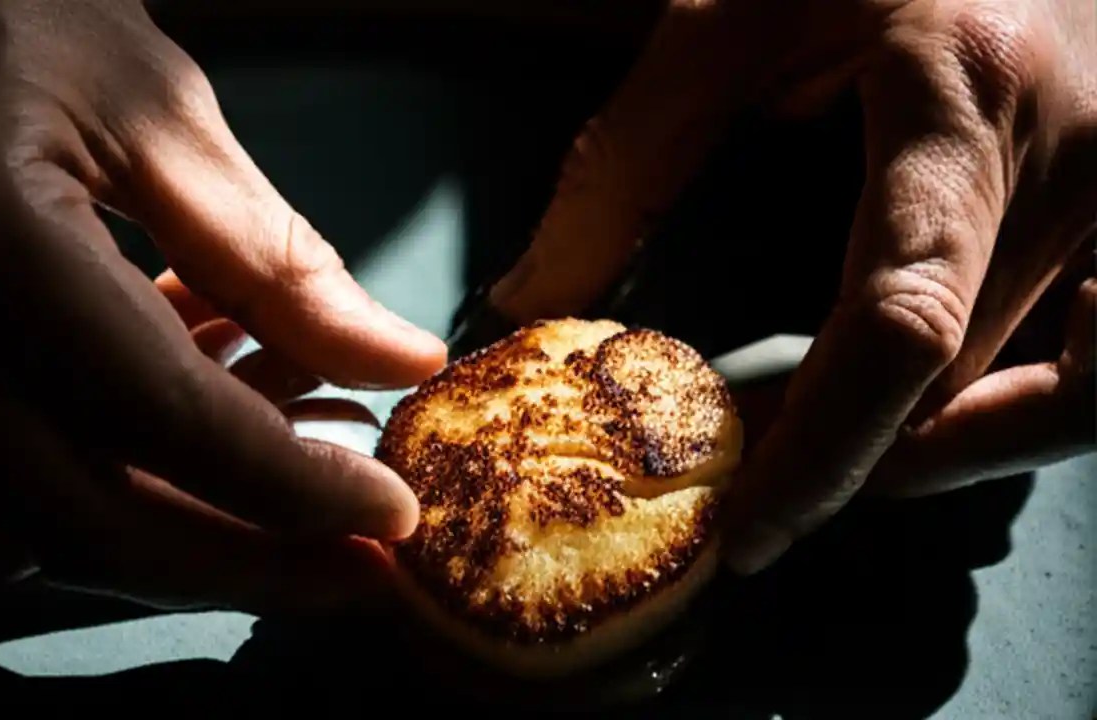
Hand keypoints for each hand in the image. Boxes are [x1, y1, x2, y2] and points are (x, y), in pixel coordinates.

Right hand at [0, 0, 446, 610]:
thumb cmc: (14, 19)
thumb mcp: (162, 115)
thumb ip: (276, 255)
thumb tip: (398, 362)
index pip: (163, 418)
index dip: (292, 487)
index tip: (392, 516)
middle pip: (91, 520)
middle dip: (246, 563)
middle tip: (360, 569)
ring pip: (50, 523)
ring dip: (195, 526)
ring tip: (311, 482)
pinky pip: (14, 481)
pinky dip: (128, 481)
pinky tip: (214, 420)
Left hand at [484, 0, 1095, 573]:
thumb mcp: (731, 19)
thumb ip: (627, 160)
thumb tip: (529, 296)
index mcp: (967, 99)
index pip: (904, 326)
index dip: (824, 453)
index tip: (749, 530)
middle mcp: (1082, 160)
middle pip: (961, 384)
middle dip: (851, 455)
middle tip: (756, 463)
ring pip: (1053, 398)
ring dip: (944, 450)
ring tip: (844, 445)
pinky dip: (1025, 410)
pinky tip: (952, 404)